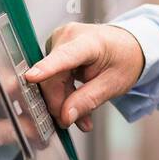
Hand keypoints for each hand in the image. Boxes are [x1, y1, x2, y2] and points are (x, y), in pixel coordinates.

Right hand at [23, 22, 145, 131]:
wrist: (127, 45)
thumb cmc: (124, 59)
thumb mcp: (114, 84)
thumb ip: (89, 100)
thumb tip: (65, 116)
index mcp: (90, 41)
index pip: (66, 56)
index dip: (47, 68)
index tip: (31, 78)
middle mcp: (68, 36)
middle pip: (53, 78)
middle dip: (61, 104)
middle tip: (74, 123)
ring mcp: (58, 41)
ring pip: (49, 81)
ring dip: (63, 102)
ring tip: (81, 118)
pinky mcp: (53, 49)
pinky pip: (51, 78)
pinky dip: (62, 94)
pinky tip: (74, 105)